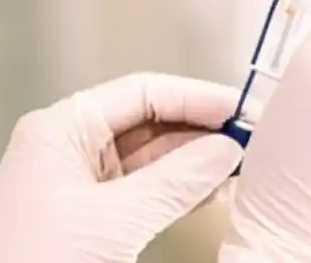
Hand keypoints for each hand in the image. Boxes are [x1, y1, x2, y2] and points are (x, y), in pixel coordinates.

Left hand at [0, 74, 243, 262]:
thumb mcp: (117, 219)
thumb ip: (178, 179)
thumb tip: (226, 149)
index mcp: (61, 129)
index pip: (143, 91)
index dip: (197, 97)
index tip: (242, 110)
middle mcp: (67, 147)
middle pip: (149, 121)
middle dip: (200, 130)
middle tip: (250, 141)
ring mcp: (76, 184)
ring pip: (149, 158)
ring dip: (194, 163)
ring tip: (238, 167)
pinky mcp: (87, 218)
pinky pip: (142, 190)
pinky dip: (177, 190)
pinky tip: (209, 193)